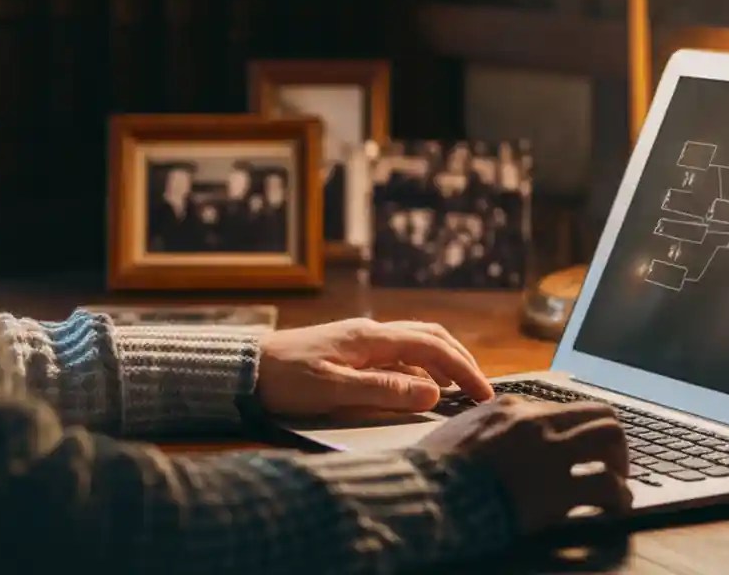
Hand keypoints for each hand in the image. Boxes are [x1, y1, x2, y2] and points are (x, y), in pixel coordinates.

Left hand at [256, 318, 493, 415]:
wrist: (244, 369)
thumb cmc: (286, 380)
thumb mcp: (335, 391)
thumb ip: (384, 390)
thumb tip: (433, 394)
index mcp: (371, 337)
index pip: (432, 348)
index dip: (463, 371)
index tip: (484, 395)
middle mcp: (371, 332)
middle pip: (431, 337)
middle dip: (461, 361)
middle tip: (481, 391)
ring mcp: (362, 340)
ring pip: (416, 343)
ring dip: (443, 363)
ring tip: (459, 390)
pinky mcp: (352, 351)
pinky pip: (399, 354)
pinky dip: (421, 368)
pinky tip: (422, 389)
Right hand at [417, 396, 631, 534]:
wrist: (425, 495)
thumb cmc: (430, 472)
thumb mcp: (456, 433)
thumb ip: (483, 429)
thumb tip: (492, 439)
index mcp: (510, 408)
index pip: (561, 409)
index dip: (575, 432)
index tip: (578, 450)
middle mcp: (536, 422)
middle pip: (597, 413)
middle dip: (611, 439)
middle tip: (611, 463)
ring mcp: (550, 452)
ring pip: (611, 438)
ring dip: (620, 461)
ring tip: (618, 482)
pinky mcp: (557, 488)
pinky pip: (606, 485)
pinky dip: (619, 496)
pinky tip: (616, 507)